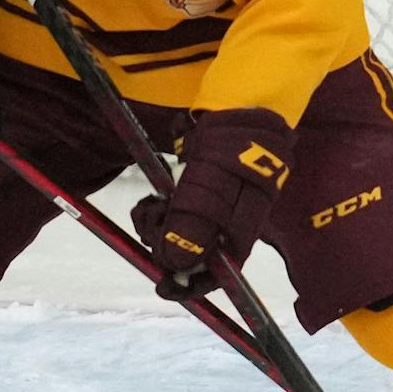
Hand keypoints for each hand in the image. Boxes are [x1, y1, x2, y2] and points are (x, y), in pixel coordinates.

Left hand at [132, 107, 291, 300]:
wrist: (239, 107)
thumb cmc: (232, 146)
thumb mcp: (211, 185)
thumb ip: (193, 225)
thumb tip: (177, 264)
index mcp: (243, 230)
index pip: (221, 273)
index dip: (193, 284)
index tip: (163, 284)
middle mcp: (230, 225)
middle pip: (195, 254)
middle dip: (166, 246)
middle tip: (150, 220)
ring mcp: (214, 208)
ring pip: (180, 233)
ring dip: (157, 225)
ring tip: (149, 204)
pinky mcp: (200, 192)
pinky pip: (174, 214)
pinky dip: (159, 210)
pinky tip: (152, 198)